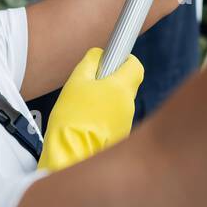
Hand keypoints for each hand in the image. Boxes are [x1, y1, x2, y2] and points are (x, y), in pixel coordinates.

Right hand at [38, 47, 144, 172]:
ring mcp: (126, 123)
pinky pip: (114, 120)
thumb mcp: (76, 82)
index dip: (124, 60)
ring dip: (106, 101)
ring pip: (119, 103)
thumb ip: (90, 63)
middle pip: (126, 85)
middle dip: (110, 82)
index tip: (111, 61)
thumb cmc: (72, 117)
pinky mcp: (120, 136)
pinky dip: (103, 118)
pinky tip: (87, 122)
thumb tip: (98, 54)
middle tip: (91, 85)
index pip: (135, 66)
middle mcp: (128, 105)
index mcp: (121, 88)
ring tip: (83, 107)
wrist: (71, 151)